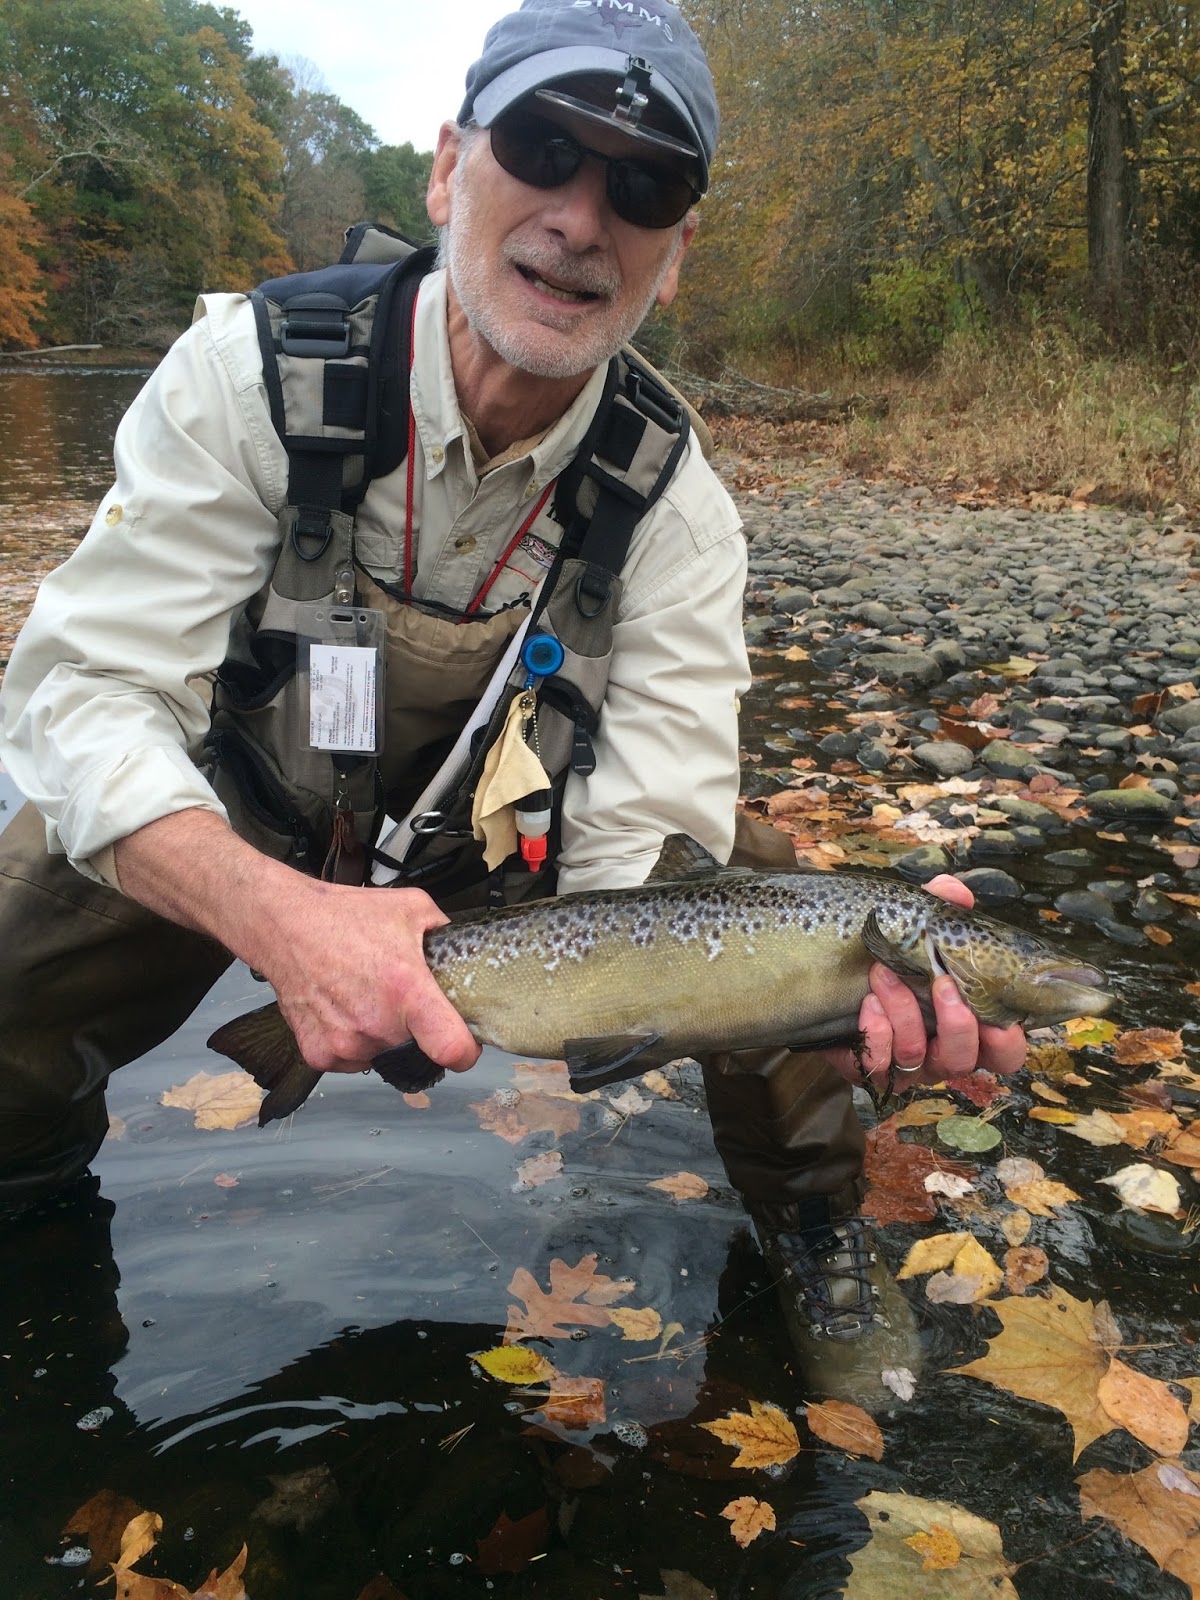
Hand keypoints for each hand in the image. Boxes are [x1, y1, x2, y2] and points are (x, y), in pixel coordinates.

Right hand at [259, 879, 480, 1076]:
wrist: (284, 925)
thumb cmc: (345, 915)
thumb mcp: (411, 907)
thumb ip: (445, 931)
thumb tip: (464, 948)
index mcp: (406, 991)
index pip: (452, 1049)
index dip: (466, 1051)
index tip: (464, 1044)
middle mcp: (376, 1025)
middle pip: (417, 1049)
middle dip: (416, 1030)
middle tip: (400, 999)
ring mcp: (346, 1044)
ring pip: (384, 1055)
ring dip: (382, 1035)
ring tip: (366, 998)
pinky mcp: (320, 1054)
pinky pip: (352, 1059)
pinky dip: (353, 1041)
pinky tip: (344, 1009)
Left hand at [824, 874, 1025, 1094]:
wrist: (834, 974)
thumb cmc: (893, 958)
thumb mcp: (916, 930)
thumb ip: (939, 909)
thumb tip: (956, 892)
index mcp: (966, 1028)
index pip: (1004, 1054)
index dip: (1007, 1043)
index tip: (997, 1019)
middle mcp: (939, 1054)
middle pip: (963, 1062)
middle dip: (956, 1026)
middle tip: (942, 984)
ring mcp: (904, 1067)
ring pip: (916, 1058)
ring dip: (904, 1013)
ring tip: (884, 974)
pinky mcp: (867, 1068)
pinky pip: (877, 1064)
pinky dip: (876, 1032)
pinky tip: (867, 1003)